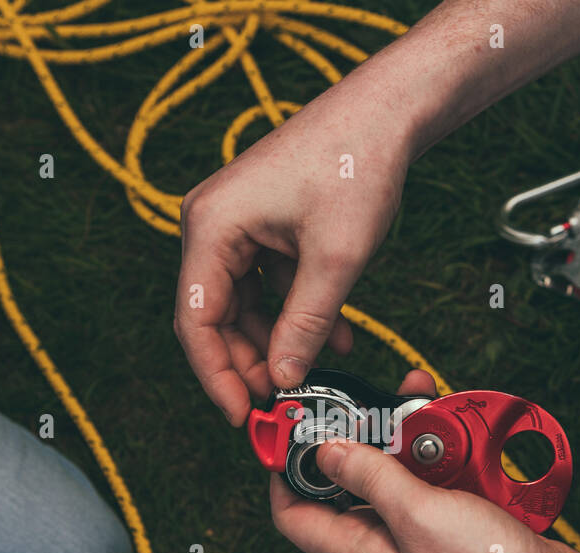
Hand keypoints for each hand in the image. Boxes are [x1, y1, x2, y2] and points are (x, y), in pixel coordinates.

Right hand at [174, 86, 413, 424]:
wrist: (384, 111)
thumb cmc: (355, 166)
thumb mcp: (334, 260)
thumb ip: (305, 325)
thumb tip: (284, 378)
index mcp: (212, 227)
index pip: (195, 321)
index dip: (216, 375)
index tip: (242, 413)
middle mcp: (211, 225)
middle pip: (213, 316)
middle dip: (249, 362)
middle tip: (283, 398)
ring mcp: (235, 224)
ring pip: (242, 305)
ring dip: (277, 341)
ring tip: (314, 372)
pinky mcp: (261, 225)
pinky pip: (266, 284)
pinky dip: (294, 313)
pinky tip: (334, 338)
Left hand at [270, 371, 579, 552]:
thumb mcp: (421, 517)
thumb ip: (371, 479)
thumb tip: (323, 452)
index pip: (296, 516)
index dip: (285, 472)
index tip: (294, 427)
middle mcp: (388, 550)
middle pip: (356, 485)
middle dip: (370, 439)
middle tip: (389, 403)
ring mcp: (428, 541)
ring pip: (408, 478)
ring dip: (423, 444)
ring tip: (446, 417)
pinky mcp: (464, 532)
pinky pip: (447, 486)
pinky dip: (459, 460)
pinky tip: (478, 447)